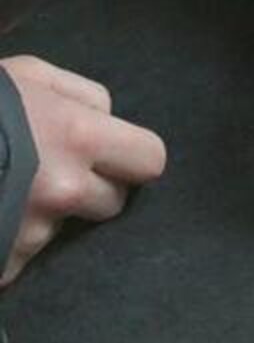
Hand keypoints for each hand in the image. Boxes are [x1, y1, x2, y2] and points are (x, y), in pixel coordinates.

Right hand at [0, 56, 165, 288]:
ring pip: (64, 229)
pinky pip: (22, 255)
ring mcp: (33, 234)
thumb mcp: (31, 75)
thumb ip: (80, 95)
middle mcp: (64, 190)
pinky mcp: (6, 267)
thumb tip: (108, 120)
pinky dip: (10, 241)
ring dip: (45, 215)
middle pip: (113, 203)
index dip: (134, 158)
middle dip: (94, 189)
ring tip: (7, 188)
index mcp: (79, 137)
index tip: (116, 157)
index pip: (150, 160)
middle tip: (58, 173)